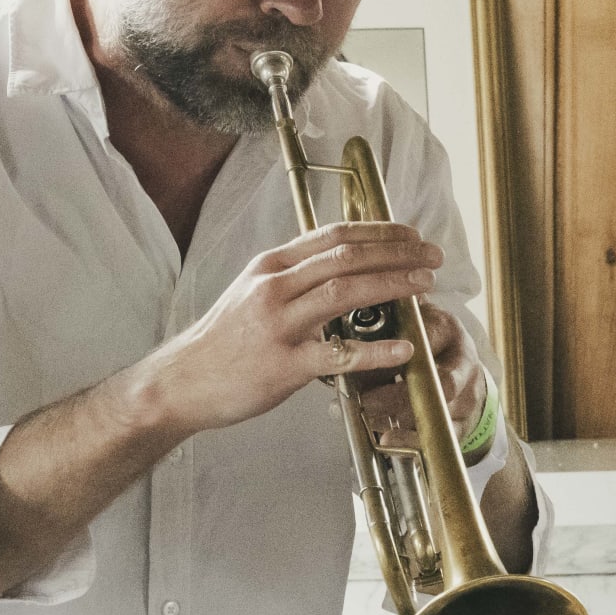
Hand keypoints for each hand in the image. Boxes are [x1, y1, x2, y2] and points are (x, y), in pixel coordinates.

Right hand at [134, 222, 438, 438]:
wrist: (182, 382)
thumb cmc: (224, 341)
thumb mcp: (253, 293)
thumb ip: (295, 277)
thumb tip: (342, 264)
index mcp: (271, 267)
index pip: (334, 236)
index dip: (379, 232)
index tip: (412, 234)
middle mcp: (274, 288)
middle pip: (346, 258)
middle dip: (397, 253)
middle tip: (433, 256)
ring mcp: (278, 326)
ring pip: (345, 293)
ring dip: (392, 285)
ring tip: (427, 286)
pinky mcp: (283, 366)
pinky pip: (338, 355)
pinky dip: (376, 350)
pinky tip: (405, 348)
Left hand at [354, 300, 489, 452]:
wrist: (465, 377)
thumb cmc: (430, 344)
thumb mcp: (416, 318)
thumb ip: (391, 311)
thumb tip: (352, 299)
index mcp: (447, 329)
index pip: (427, 337)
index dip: (398, 349)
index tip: (367, 354)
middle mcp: (462, 362)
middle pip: (439, 381)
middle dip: (397, 393)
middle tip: (365, 398)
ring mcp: (467, 394)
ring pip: (437, 411)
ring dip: (399, 417)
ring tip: (367, 416)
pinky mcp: (463, 422)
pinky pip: (439, 436)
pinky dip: (410, 441)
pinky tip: (387, 440)